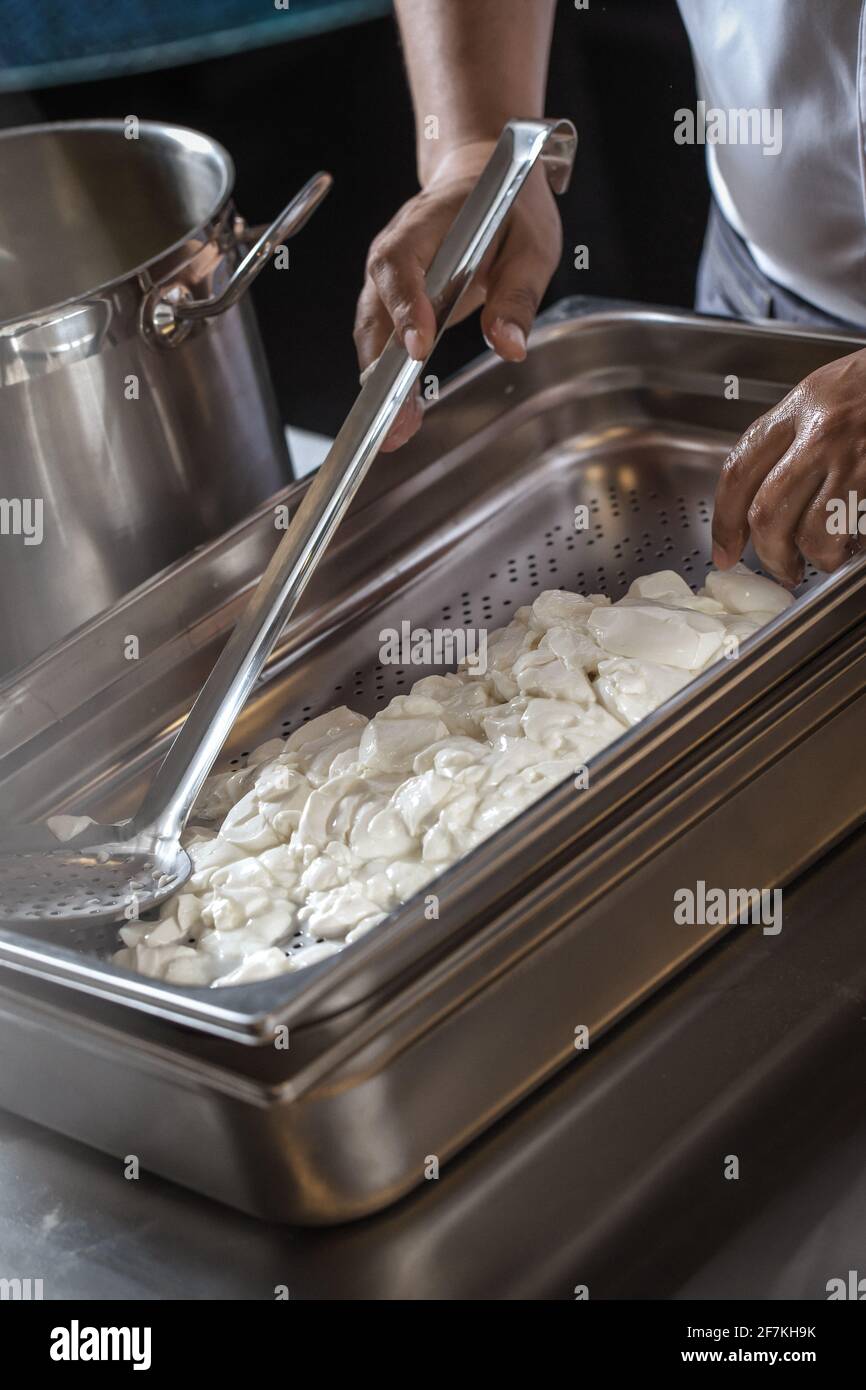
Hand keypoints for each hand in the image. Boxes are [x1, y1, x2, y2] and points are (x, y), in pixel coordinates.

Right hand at [354, 140, 561, 449]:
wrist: (481, 178)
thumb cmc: (507, 204)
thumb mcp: (532, 243)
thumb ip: (518, 294)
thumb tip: (509, 345)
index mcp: (427, 222)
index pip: (400, 263)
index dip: (405, 306)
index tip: (418, 348)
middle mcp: (394, 250)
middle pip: (374, 310)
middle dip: (381, 369)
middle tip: (397, 419)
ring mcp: (387, 278)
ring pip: (372, 333)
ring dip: (380, 384)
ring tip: (397, 430)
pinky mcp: (392, 301)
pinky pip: (382, 341)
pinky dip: (387, 379)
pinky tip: (400, 414)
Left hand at [712, 348, 865, 585]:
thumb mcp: (828, 391)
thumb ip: (792, 436)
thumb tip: (761, 496)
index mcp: (799, 408)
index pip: (738, 472)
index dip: (724, 522)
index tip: (724, 551)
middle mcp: (822, 433)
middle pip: (767, 514)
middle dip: (770, 555)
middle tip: (783, 568)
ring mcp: (856, 458)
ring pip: (812, 535)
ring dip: (817, 558)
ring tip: (827, 557)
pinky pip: (856, 532)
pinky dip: (852, 549)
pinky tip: (857, 543)